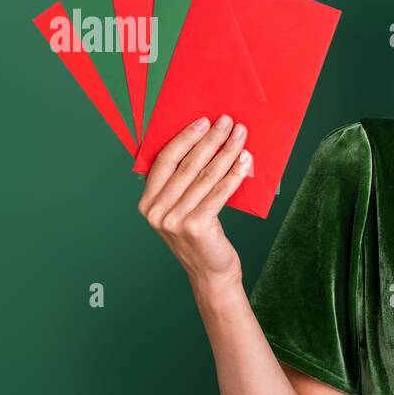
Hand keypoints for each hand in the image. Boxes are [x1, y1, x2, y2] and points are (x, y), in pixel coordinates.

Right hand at [137, 114, 252, 290]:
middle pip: (187, 165)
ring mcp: (174, 220)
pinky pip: (219, 192)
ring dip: (226, 152)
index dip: (184, 138)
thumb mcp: (182, 210)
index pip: (165, 160)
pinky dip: (235, 174)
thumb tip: (206, 144)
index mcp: (148, 202)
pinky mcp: (195, 226)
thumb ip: (183, 185)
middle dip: (210, 139)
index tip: (203, 121)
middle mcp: (156, 210)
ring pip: (205, 176)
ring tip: (241, 135)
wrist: (211, 273)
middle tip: (227, 121)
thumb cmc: (200, 236)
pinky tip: (246, 161)